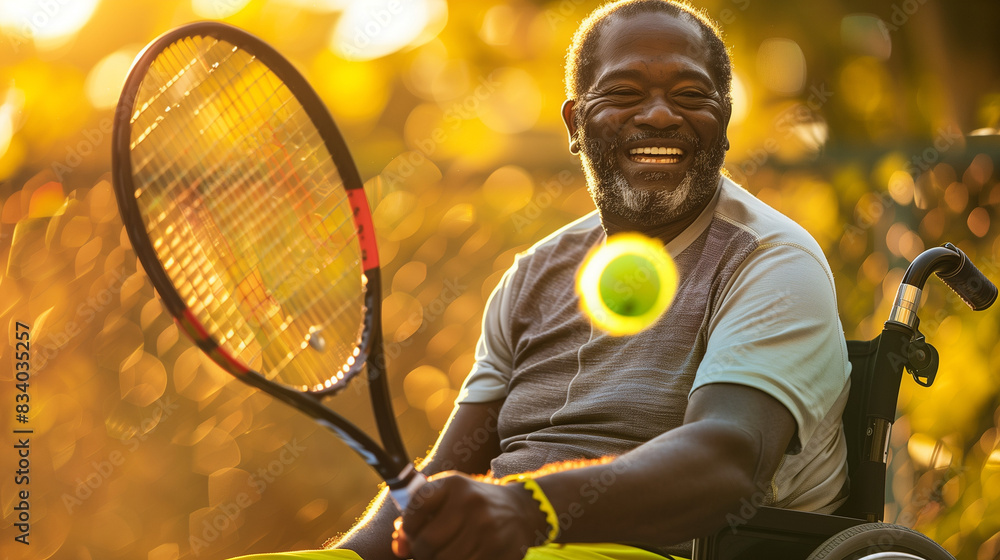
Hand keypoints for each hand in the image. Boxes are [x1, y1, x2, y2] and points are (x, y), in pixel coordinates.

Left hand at [391, 472, 549, 559]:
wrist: (521, 510)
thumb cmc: (474, 505)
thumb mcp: (448, 498)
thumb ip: (418, 517)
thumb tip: (399, 547)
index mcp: (454, 484)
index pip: (415, 507)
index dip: (407, 526)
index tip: (412, 532)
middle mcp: (471, 503)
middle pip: (427, 543)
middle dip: (421, 552)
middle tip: (428, 551)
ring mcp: (486, 528)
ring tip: (446, 554)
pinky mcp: (499, 551)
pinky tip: (464, 556)